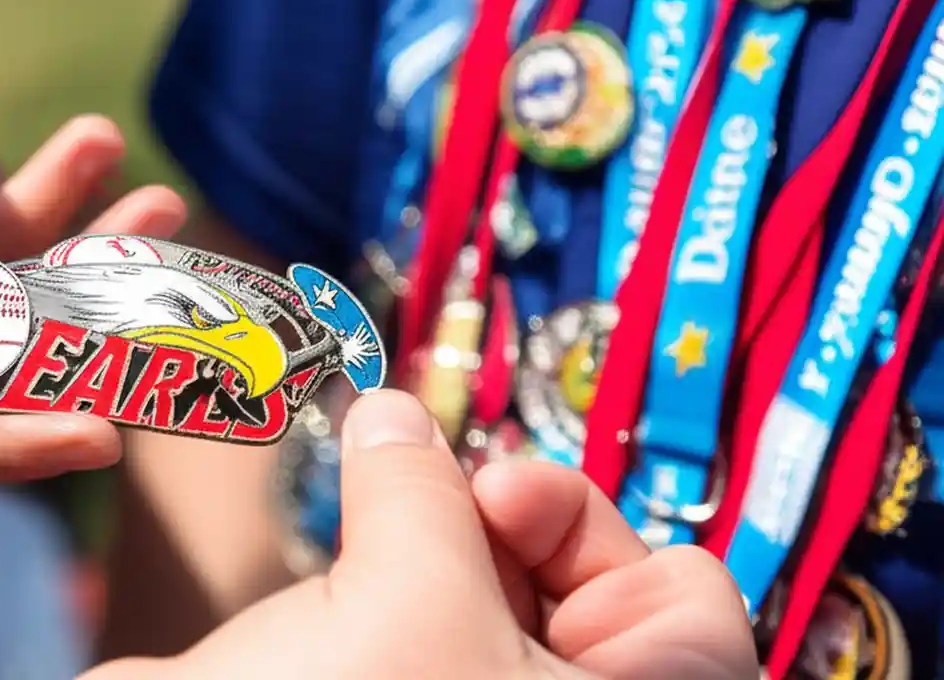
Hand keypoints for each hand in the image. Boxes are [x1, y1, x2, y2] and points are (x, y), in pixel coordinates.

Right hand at [89, 390, 755, 679]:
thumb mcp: (412, 594)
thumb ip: (418, 482)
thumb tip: (393, 412)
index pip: (682, 599)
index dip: (590, 522)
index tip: (493, 491)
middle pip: (573, 580)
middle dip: (496, 517)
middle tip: (427, 485)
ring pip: (482, 593)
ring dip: (429, 536)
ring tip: (376, 505)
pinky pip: (417, 619)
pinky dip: (387, 571)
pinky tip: (348, 544)